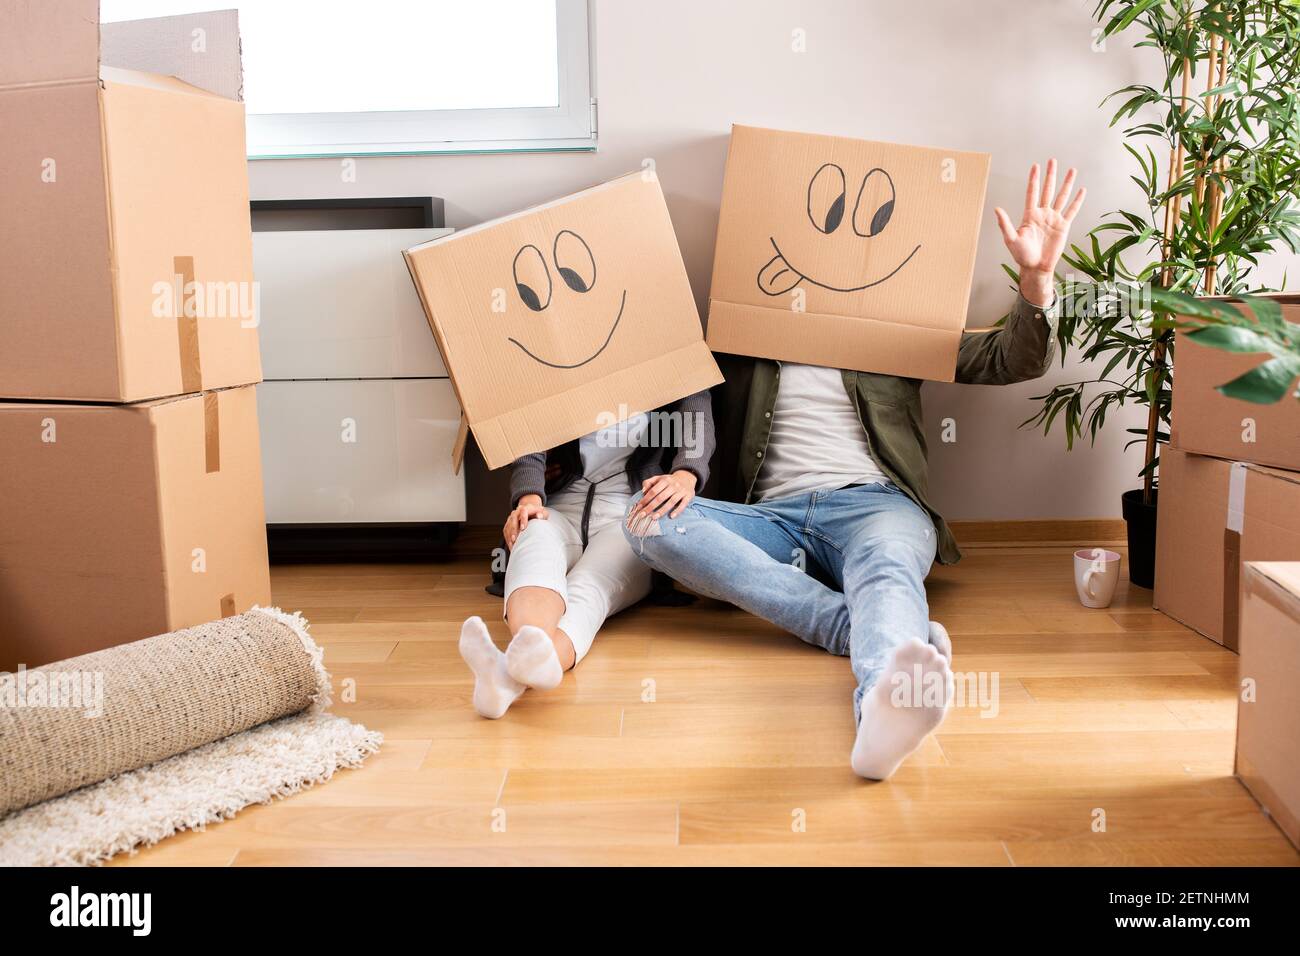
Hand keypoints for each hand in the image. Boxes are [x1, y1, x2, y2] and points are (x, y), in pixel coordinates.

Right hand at [504, 494, 546, 547]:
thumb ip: (542, 514)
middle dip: (513, 529)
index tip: (523, 528)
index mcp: (526, 508)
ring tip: (512, 545)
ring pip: (508, 525)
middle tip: (514, 539)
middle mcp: (517, 512)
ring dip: (509, 535)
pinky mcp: (508, 524)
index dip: (523, 519)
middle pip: (513, 519)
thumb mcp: (543, 513)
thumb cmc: (537, 513)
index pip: (523, 511)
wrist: (531, 511)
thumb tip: (539, 516)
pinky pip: (506, 531)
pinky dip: (507, 538)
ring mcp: (511, 518)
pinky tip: (511, 545)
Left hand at [626, 470, 697, 530]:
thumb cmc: (670, 480)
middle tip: (642, 515)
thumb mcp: (659, 478)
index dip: (645, 499)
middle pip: (660, 497)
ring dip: (662, 510)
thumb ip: (649, 482)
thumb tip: (643, 491)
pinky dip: (677, 511)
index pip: (653, 491)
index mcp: (665, 481)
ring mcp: (681, 491)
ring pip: (671, 502)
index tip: (639, 507)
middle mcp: (673, 485)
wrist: (687, 477)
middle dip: (650, 507)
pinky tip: (671, 516)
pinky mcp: (688, 496)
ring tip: (654, 518)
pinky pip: (683, 504)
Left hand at [995, 158, 1085, 307]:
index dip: (1034, 179)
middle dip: (1050, 175)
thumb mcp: (1011, 239)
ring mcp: (1054, 218)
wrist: (1035, 267)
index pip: (1032, 192)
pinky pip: (1072, 210)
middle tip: (1052, 160)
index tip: (1036, 165)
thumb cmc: (1022, 256)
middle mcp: (1042, 213)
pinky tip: (1081, 189)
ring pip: (1061, 196)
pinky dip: (1077, 200)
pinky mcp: (1063, 226)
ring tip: (1072, 170)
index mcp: (1029, 215)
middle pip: (1047, 189)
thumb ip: (1005, 224)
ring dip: (1067, 183)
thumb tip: (996, 209)